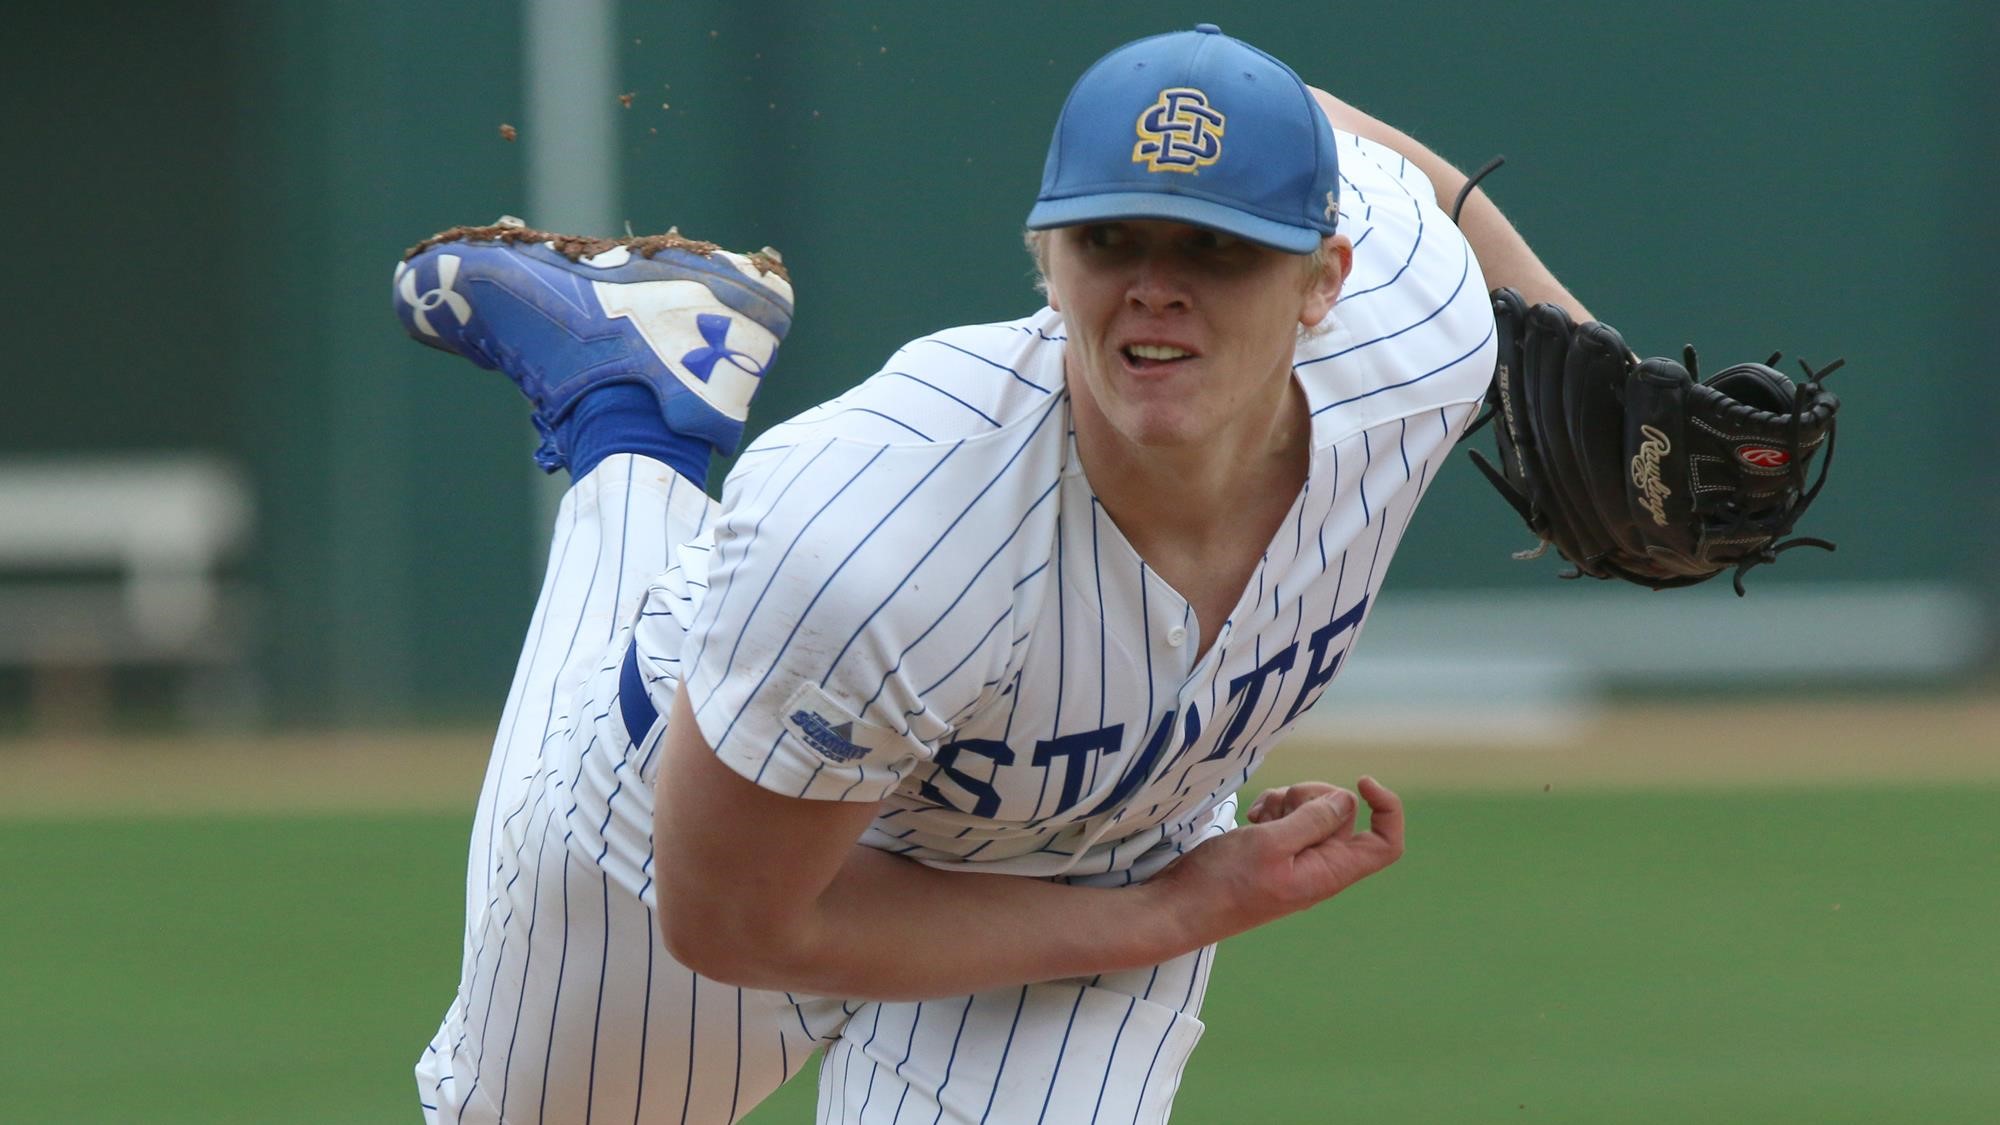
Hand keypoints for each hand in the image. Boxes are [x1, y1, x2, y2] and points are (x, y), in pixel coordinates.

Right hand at [1155, 777, 1404, 943]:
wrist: (1181, 907)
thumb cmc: (1223, 884)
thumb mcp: (1270, 844)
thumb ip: (1313, 821)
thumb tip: (1348, 800)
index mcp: (1329, 873)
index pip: (1386, 843)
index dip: (1387, 809)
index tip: (1361, 782)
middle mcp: (1318, 868)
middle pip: (1345, 816)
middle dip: (1317, 796)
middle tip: (1283, 805)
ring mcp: (1296, 860)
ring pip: (1314, 813)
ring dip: (1290, 800)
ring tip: (1261, 815)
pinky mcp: (1273, 853)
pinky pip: (1288, 819)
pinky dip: (1274, 809)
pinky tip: (1252, 816)